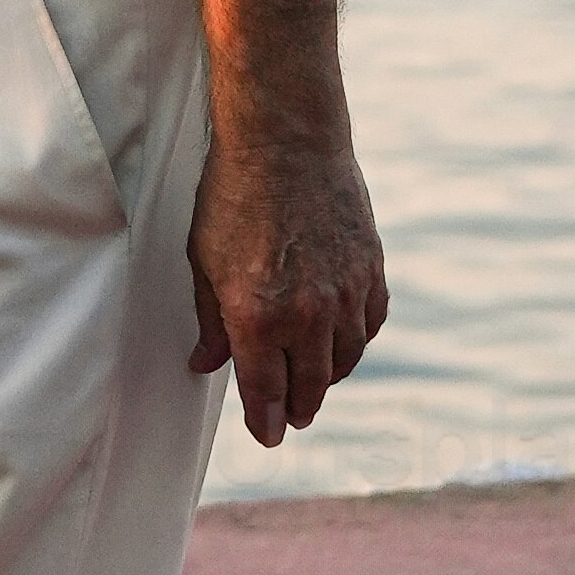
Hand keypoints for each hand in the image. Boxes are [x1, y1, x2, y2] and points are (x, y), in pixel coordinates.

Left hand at [185, 130, 387, 447]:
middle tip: (290, 418)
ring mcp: (345, 293)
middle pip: (308, 386)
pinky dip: (356, 341)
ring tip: (313, 383)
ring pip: (344, 360)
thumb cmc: (233, 195)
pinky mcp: (371, 270)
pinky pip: (369, 325)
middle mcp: (306, 314)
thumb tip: (205, 364)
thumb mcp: (203, 261)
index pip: (263, 391)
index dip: (264, 420)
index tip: (266, 436)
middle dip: (296, 408)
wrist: (286, 138)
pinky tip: (342, 342)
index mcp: (256, 316)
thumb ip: (210, 322)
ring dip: (327, 377)